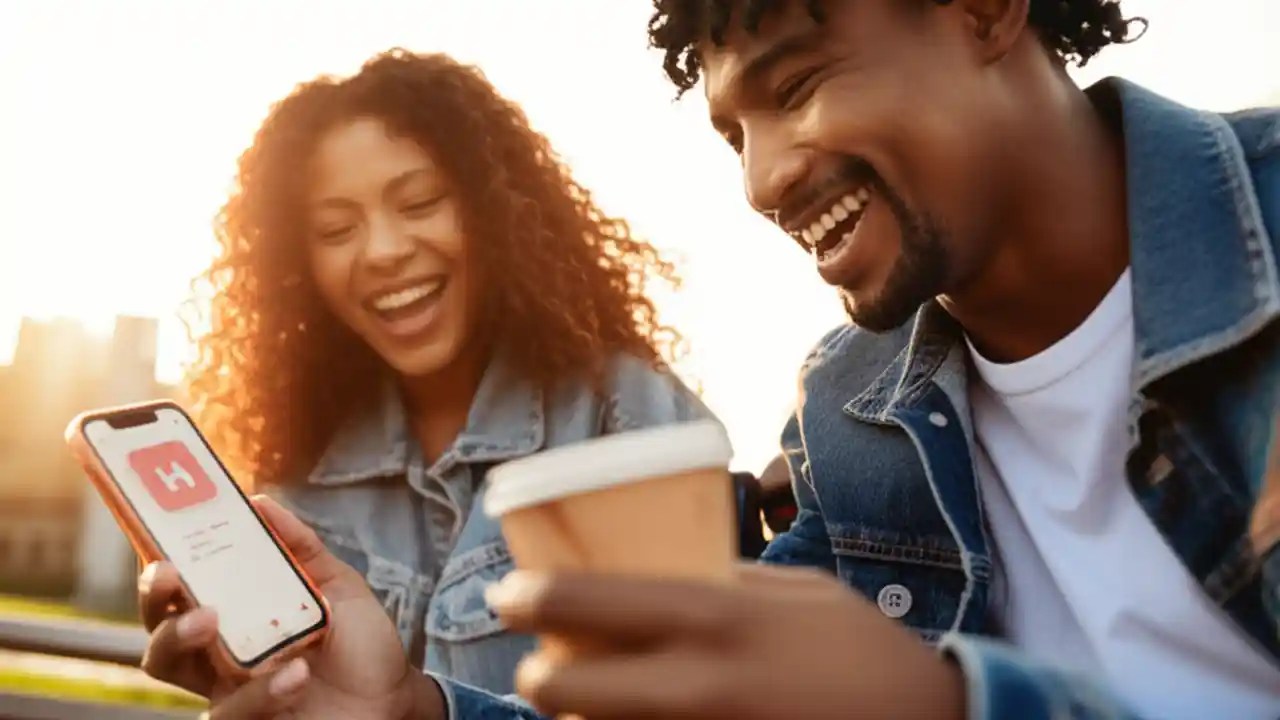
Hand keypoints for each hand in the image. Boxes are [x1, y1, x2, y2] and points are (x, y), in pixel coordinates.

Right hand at [138, 495, 444, 718]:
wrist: (392, 694)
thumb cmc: (359, 642)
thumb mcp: (336, 584)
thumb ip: (299, 546)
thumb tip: (259, 503)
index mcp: (235, 616)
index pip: (180, 593)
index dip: (158, 569)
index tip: (161, 540)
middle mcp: (220, 654)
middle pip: (158, 631)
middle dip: (153, 600)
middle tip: (170, 575)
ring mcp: (229, 689)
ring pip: (171, 670)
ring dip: (182, 638)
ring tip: (214, 619)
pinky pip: (228, 712)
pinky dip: (260, 692)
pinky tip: (296, 673)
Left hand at [488, 565, 965, 719]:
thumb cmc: (860, 650)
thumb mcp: (796, 593)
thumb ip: (725, 583)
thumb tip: (660, 577)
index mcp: (716, 615)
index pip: (590, 601)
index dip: (530, 597)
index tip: (506, 596)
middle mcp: (699, 682)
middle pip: (568, 689)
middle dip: (539, 680)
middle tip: (541, 668)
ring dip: (581, 719)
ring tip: (589, 701)